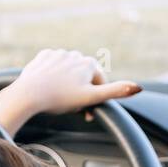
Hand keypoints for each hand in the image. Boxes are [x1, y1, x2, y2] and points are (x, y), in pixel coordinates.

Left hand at [0, 49, 140, 137]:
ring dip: (68, 84)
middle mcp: (74, 54)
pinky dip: (53, 76)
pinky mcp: (42, 56)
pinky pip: (52, 67)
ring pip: (68, 72)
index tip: (86, 112)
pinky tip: (48, 86)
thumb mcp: (91, 98)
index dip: (95, 99)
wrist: (28, 94)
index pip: (99, 83)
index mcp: (88, 63)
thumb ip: (115, 91)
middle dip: (81, 91)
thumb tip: (139, 87)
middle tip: (71, 107)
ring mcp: (57, 54)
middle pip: (84, 77)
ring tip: (59, 98)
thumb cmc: (60, 98)